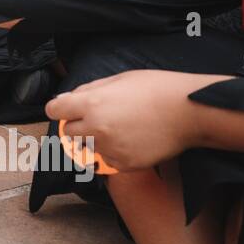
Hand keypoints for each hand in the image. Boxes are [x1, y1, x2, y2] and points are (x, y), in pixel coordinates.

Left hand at [45, 70, 235, 171]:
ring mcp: (110, 148)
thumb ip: (88, 90)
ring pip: (89, 148)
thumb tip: (66, 98)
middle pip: (69, 132)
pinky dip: (114, 152)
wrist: (189, 112)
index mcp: (92, 104)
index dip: (60, 108)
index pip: (55, 110)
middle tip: (98, 118)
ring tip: (121, 128)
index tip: (67, 109)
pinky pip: (108, 160)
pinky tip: (132, 139)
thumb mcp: (119, 79)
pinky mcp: (124, 164)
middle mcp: (96, 128)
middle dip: (78, 125)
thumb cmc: (157, 89)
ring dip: (97, 140)